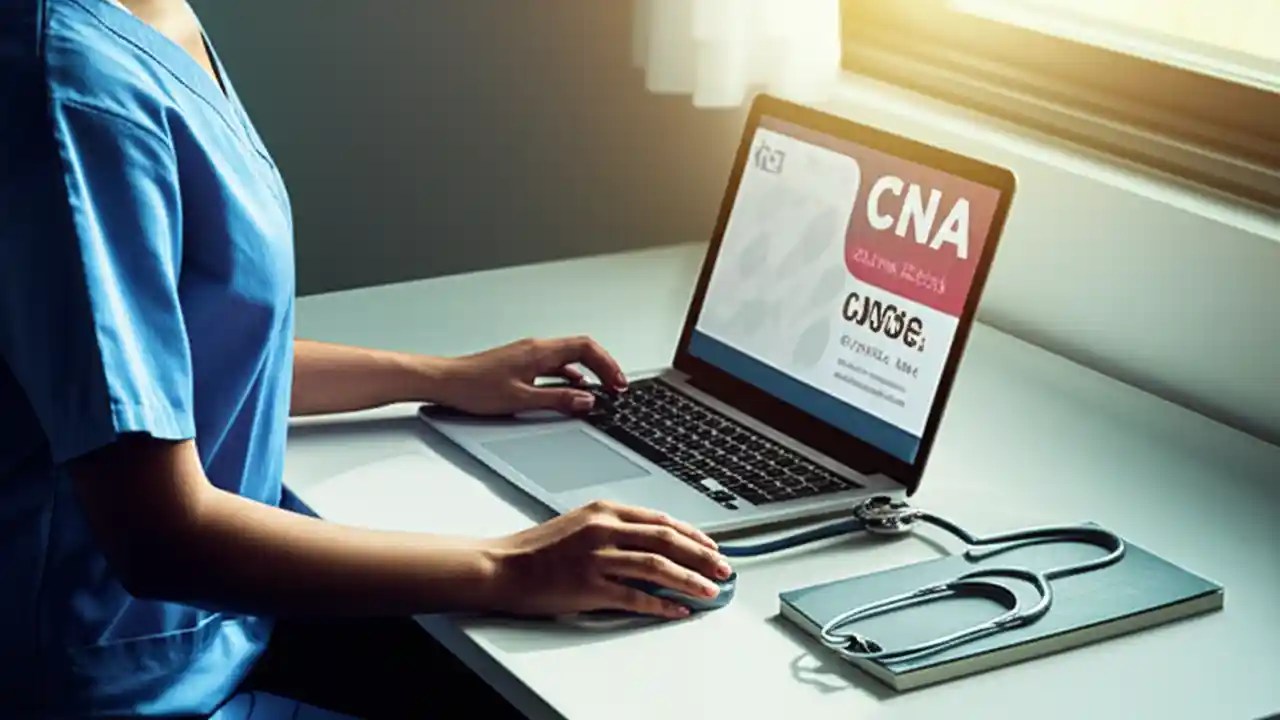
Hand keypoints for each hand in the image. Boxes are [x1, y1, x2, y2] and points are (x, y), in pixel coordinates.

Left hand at [434, 335, 627, 415]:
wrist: (446, 381)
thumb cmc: (474, 387)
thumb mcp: (522, 399)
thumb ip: (557, 400)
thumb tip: (586, 400)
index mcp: (540, 351)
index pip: (587, 348)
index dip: (608, 365)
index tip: (618, 384)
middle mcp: (537, 348)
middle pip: (582, 349)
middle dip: (603, 367)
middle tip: (616, 387)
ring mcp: (529, 354)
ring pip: (569, 357)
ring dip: (588, 372)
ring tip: (600, 391)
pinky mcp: (521, 363)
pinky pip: (555, 365)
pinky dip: (570, 376)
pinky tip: (570, 390)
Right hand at [481, 500, 732, 618]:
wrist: (502, 566)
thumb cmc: (538, 548)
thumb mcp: (581, 523)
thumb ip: (617, 529)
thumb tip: (656, 545)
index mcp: (605, 511)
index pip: (662, 520)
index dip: (693, 535)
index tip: (712, 546)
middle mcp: (605, 530)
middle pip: (667, 540)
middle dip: (702, 555)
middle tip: (724, 567)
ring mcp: (598, 558)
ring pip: (658, 567)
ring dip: (690, 580)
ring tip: (711, 590)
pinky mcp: (589, 587)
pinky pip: (636, 597)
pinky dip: (662, 605)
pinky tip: (679, 610)